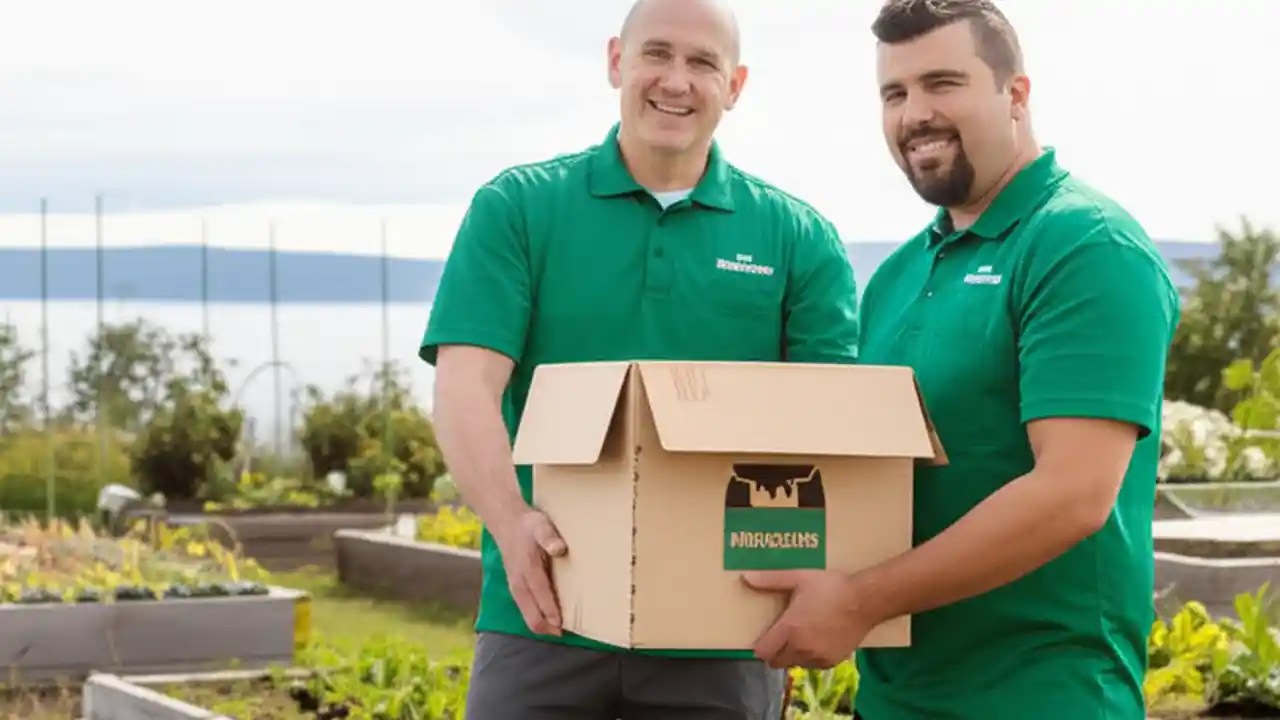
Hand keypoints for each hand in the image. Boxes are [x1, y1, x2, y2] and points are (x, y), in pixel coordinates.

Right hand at [492, 507, 567, 635]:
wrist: (507, 524)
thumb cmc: (529, 526)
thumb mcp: (541, 526)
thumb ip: (549, 537)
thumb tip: (559, 549)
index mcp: (528, 569)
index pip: (541, 596)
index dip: (552, 613)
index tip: (564, 624)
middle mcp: (520, 583)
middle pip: (531, 615)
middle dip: (546, 627)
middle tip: (563, 632)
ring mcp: (516, 587)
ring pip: (527, 615)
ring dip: (542, 625)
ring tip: (558, 631)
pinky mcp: (515, 588)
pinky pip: (525, 610)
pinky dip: (536, 618)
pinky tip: (548, 621)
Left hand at [741, 570, 874, 668]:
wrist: (865, 601)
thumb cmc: (830, 587)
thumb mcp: (799, 578)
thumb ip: (770, 580)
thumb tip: (745, 578)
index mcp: (789, 629)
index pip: (763, 652)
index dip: (760, 645)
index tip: (764, 636)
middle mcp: (801, 648)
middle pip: (776, 662)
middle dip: (775, 651)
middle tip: (781, 635)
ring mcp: (817, 657)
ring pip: (795, 664)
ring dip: (793, 655)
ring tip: (801, 635)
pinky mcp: (833, 661)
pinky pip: (813, 665)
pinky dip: (811, 657)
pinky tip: (817, 639)